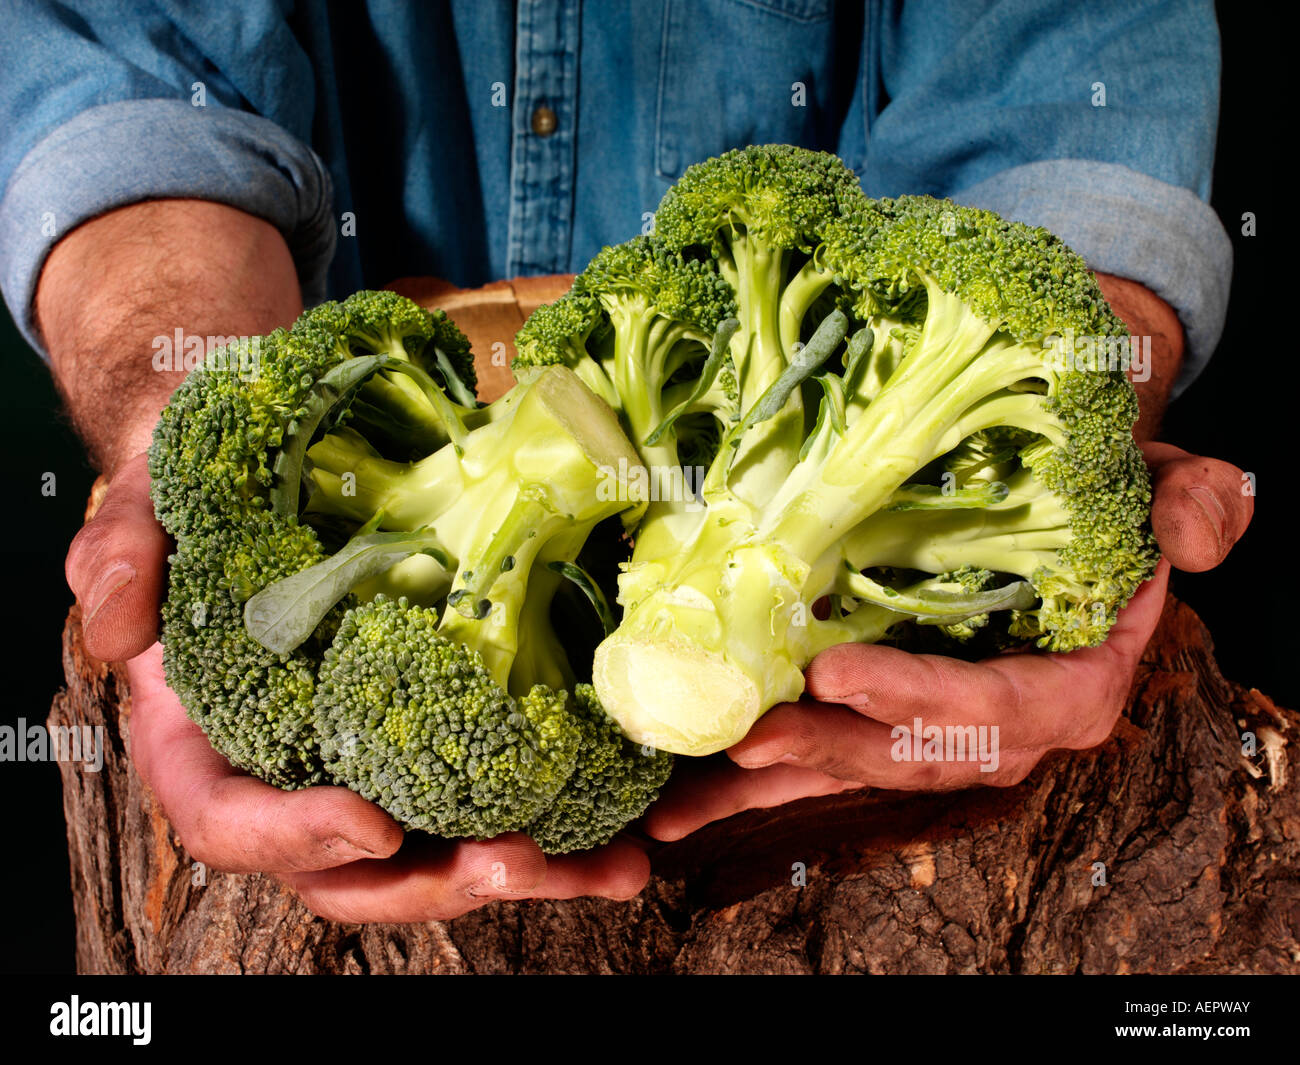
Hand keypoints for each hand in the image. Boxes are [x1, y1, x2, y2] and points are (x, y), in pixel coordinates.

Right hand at [68, 456, 648, 922]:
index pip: (232, 818)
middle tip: (519, 861)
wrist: (281, 462)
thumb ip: (118, 555)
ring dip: (529, 869)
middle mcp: (296, 770)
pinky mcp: (448, 733)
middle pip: (355, 872)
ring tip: (615, 866)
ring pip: (441, 851)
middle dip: (437, 880)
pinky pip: (497, 794)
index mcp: (210, 739)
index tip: (371, 823)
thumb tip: (115, 631)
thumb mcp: (150, 502)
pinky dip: (566, 816)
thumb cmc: (211, 490)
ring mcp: (378, 761)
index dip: (293, 837)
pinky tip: (638, 822)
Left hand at [643, 444, 1253, 840]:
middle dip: (827, 748)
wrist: (1068, 514)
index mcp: (1071, 689)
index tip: (834, 670)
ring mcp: (938, 736)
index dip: (917, 697)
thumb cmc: (1114, 502)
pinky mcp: (890, 727)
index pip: (995, 705)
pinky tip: (686, 802)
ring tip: (693, 791)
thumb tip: (1180, 546)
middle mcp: (1000, 732)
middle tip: (747, 736)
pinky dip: (757, 784)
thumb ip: (1193, 510)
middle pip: (908, 755)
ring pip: (854, 770)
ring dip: (775, 782)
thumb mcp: (1173, 488)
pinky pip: (825, 762)